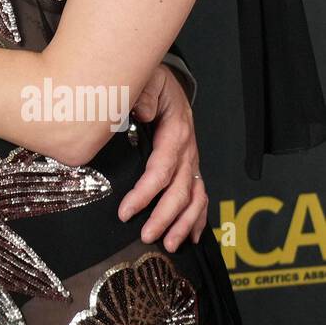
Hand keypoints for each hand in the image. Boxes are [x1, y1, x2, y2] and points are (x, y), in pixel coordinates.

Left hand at [118, 63, 207, 249]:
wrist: (166, 82)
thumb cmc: (153, 82)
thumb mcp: (147, 80)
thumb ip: (144, 94)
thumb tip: (144, 111)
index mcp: (176, 131)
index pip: (161, 169)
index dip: (145, 193)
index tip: (125, 211)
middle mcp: (188, 150)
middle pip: (180, 190)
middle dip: (164, 216)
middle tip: (146, 235)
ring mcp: (191, 160)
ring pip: (195, 197)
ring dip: (183, 223)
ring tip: (168, 244)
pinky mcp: (190, 166)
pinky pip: (200, 195)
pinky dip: (198, 218)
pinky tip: (192, 237)